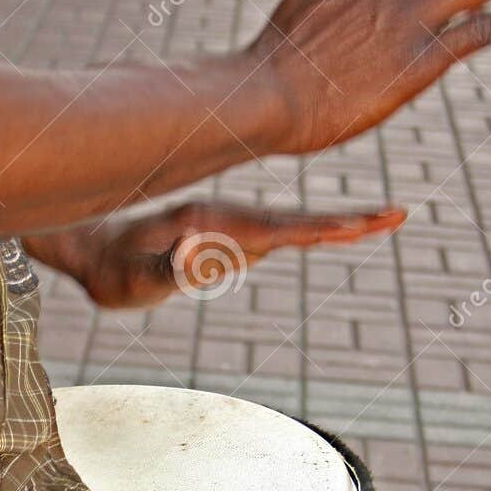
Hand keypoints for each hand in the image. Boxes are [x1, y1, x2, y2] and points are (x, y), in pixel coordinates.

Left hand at [46, 200, 405, 309]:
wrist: (91, 250)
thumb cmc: (111, 268)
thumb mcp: (131, 276)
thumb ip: (162, 266)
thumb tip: (196, 255)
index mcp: (213, 223)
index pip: (280, 229)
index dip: (324, 229)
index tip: (365, 225)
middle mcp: (228, 219)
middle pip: (298, 221)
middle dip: (349, 220)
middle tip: (398, 214)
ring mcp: (229, 227)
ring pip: (291, 226)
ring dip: (336, 223)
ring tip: (381, 220)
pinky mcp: (226, 237)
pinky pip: (274, 236)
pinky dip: (309, 231)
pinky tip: (333, 230)